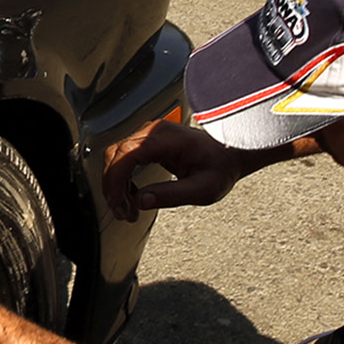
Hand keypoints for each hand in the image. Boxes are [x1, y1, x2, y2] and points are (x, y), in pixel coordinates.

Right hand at [102, 118, 276, 220]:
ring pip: (116, 155)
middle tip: (122, 212)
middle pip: (116, 154)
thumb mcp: (203, 189)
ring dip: (115, 183)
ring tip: (127, 208)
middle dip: (113, 186)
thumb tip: (141, 201)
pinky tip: (132, 195)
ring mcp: (150, 133)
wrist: (231, 153)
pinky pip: (125, 156)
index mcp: (167, 139)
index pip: (127, 154)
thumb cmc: (220, 168)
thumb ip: (172, 195)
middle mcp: (155, 131)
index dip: (116, 180)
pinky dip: (122, 177)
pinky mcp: (149, 140)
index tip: (118, 203)